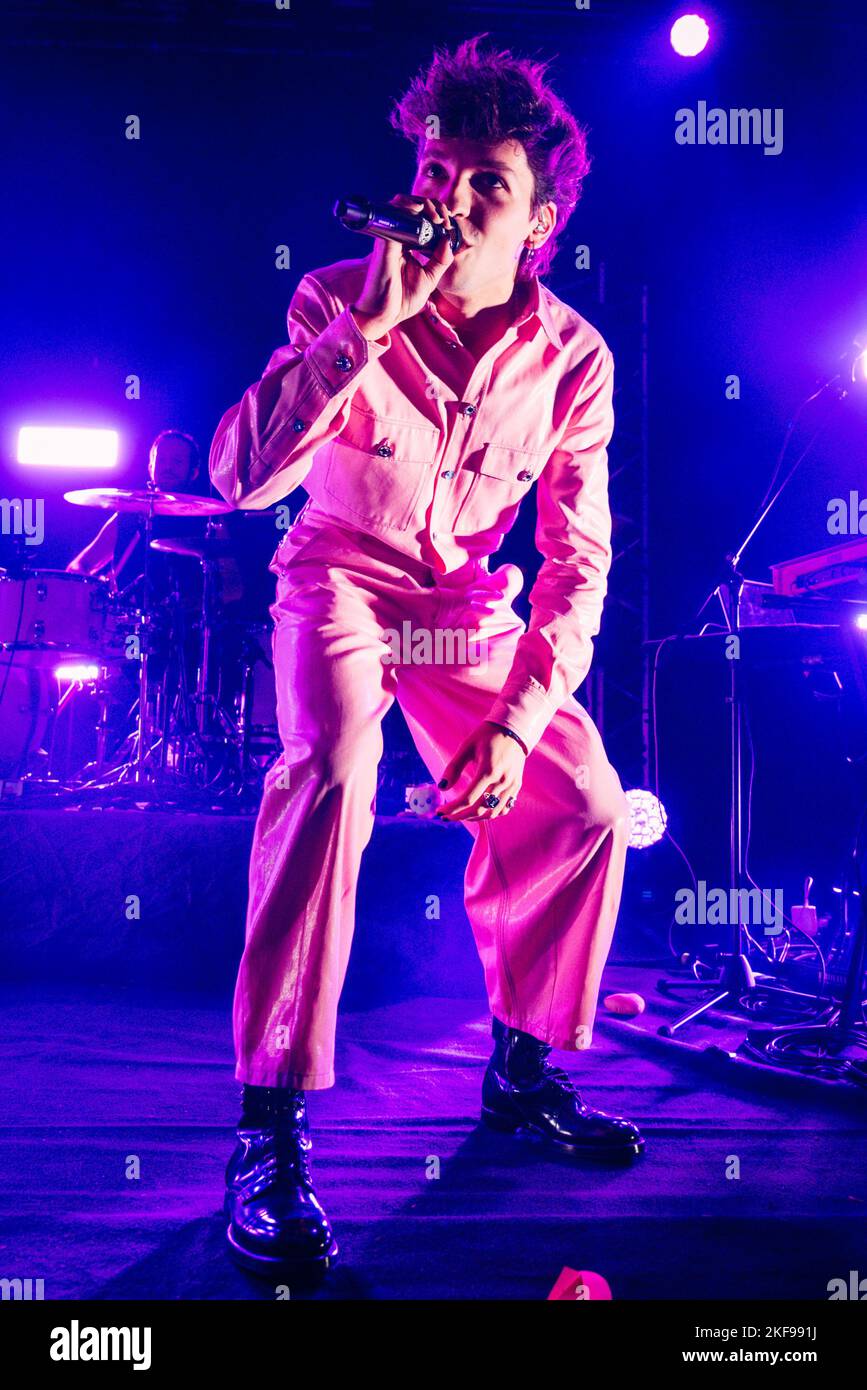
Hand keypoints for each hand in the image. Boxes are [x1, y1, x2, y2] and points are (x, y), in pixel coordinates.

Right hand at [351, 193, 456, 337]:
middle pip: (413, 205)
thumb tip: (448, 240)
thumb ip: (441, 260)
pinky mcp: (385, 240)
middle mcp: (396, 237)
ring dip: (425, 204)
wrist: (385, 314)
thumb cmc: (402, 299)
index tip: (448, 226)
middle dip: (433, 205)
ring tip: (439, 218)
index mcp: (407, 244)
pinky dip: (412, 208)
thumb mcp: (430, 278)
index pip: (420, 218)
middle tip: (445, 220)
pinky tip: (428, 218)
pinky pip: (396, 213)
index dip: (436, 214)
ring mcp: (389, 237)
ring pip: (403, 203)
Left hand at [436, 721, 526, 821]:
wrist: (513, 729)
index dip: (452, 809)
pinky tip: (480, 811)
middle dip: (460, 816)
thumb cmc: (487, 736)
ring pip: (492, 813)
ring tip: (461, 815)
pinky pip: (504, 808)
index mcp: (488, 771)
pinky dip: (491, 813)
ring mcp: (512, 785)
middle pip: (479, 809)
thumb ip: (454, 768)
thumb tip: (441, 787)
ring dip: (475, 818)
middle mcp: (502, 781)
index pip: (468, 799)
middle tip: (447, 816)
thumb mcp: (467, 747)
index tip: (440, 812)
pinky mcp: (517, 786)